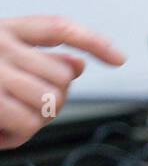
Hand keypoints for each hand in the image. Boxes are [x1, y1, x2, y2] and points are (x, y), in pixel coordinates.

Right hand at [0, 15, 125, 149]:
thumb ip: (35, 59)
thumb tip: (77, 64)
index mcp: (2, 30)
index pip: (57, 28)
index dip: (92, 41)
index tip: (119, 58)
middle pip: (63, 77)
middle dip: (53, 102)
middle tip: (21, 111)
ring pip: (51, 102)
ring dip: (34, 123)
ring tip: (6, 123)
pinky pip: (28, 123)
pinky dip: (18, 137)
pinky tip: (1, 135)